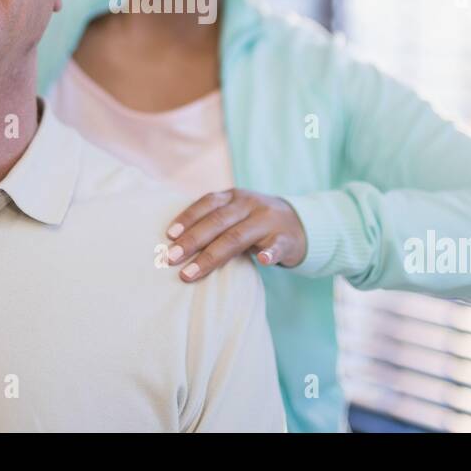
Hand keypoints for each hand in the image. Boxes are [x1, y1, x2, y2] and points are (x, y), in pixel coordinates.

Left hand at [164, 188, 306, 281]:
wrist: (301, 225)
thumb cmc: (256, 222)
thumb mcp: (236, 214)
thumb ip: (213, 223)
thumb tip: (175, 243)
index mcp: (234, 197)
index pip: (207, 204)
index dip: (187, 218)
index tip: (169, 236)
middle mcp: (250, 205)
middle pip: (217, 222)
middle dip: (192, 241)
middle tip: (170, 258)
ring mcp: (268, 221)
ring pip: (238, 236)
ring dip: (212, 256)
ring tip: (191, 273)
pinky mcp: (286, 239)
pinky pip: (277, 246)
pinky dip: (270, 253)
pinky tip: (263, 261)